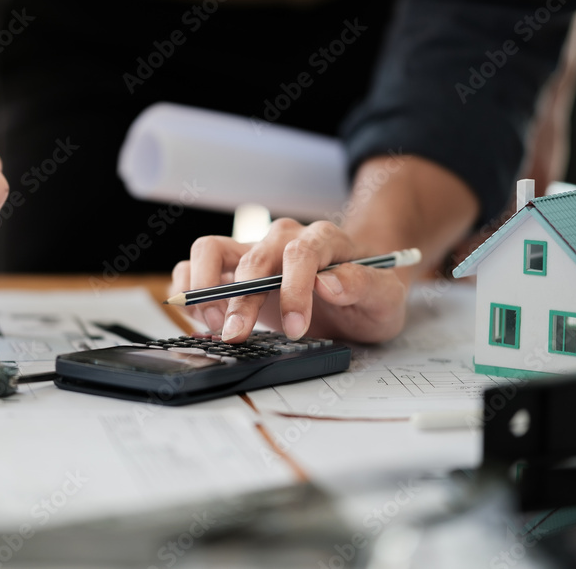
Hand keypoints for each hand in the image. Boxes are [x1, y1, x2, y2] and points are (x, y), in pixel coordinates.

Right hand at [171, 218, 410, 343]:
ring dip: (204, 287)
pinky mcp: (234, 268)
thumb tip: (329, 283)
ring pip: (210, 249)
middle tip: (238, 336)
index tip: (297, 327)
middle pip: (252, 257)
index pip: (301, 253)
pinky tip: (204, 318)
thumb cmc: (369, 294)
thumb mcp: (385, 298)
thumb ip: (363, 285)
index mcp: (323, 239)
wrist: (358, 292)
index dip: (294, 290)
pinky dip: (190, 288)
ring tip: (215, 323)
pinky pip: (196, 264)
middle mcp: (283, 238)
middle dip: (242, 300)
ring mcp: (255, 251)